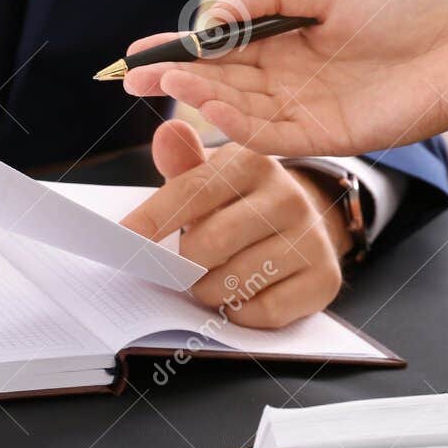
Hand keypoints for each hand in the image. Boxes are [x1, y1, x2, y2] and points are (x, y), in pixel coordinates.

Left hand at [120, 120, 346, 327]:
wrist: (307, 224)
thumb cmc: (241, 203)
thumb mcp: (213, 178)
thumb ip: (183, 164)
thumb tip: (166, 134)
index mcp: (253, 164)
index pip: (191, 194)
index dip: (152, 220)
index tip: (122, 241)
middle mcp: (288, 197)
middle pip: (209, 245)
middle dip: (183, 266)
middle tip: (180, 268)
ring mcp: (311, 239)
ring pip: (232, 284)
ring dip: (208, 292)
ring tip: (212, 279)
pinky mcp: (324, 279)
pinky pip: (262, 312)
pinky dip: (240, 313)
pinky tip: (242, 296)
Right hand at [122, 0, 447, 157]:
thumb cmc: (408, 11)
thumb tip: (213, 19)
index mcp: (288, 41)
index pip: (222, 50)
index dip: (180, 51)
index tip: (140, 50)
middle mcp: (289, 79)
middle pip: (219, 83)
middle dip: (174, 79)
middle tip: (130, 76)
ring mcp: (303, 110)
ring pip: (236, 109)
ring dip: (198, 97)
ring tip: (165, 82)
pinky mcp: (322, 136)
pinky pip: (267, 134)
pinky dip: (234, 122)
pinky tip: (207, 104)